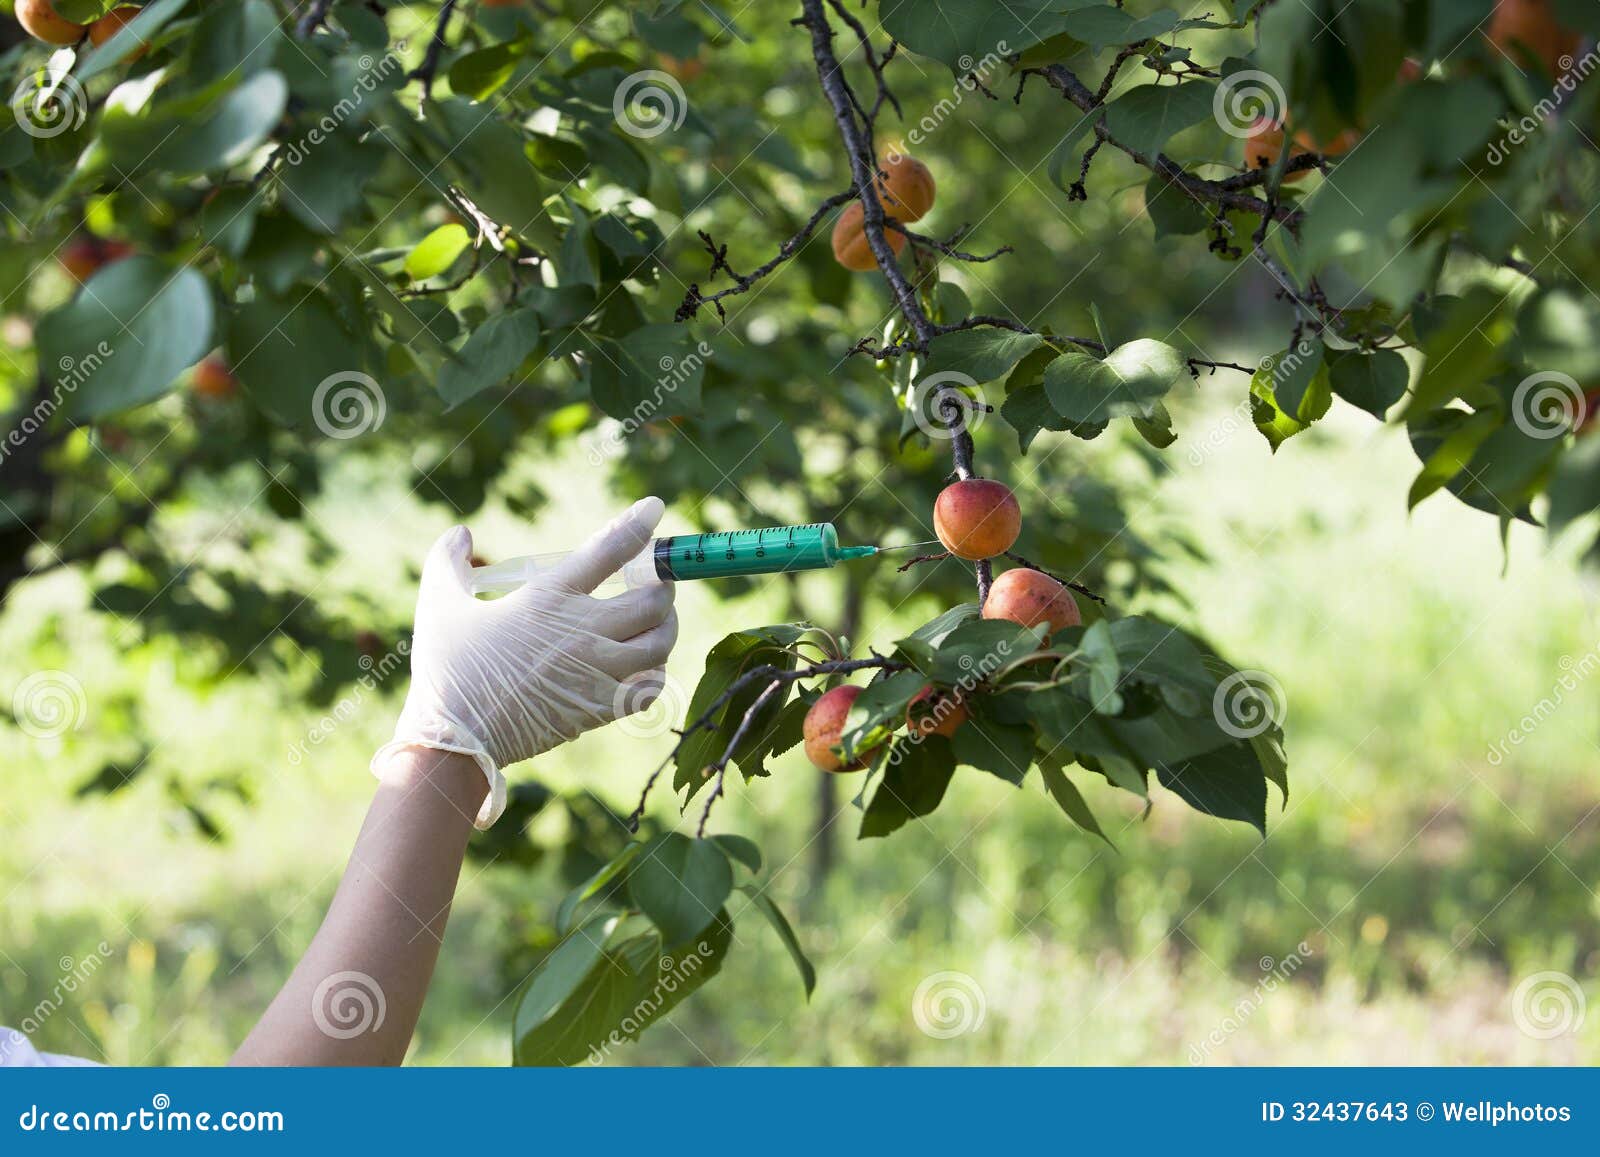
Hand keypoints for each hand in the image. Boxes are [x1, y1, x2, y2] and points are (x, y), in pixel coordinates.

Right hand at [373, 497, 677, 827]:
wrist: (454, 740)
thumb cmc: (445, 669)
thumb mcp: (438, 604)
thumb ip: (447, 561)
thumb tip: (462, 532)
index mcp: (548, 597)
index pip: (610, 550)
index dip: (639, 525)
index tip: (654, 509)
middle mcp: (581, 631)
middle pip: (651, 600)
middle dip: (663, 585)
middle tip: (658, 582)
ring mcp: (595, 672)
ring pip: (659, 642)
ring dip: (667, 627)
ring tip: (659, 620)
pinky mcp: (599, 709)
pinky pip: (649, 688)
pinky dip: (656, 673)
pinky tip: (645, 666)